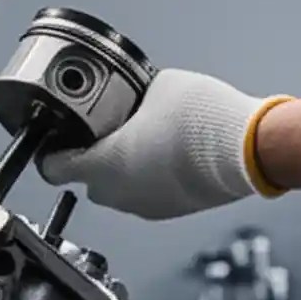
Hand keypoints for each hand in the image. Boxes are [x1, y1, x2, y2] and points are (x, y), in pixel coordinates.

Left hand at [39, 69, 291, 219]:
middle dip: (91, 159)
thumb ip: (131, 96)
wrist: (248, 151)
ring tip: (142, 143)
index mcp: (102, 165)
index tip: (55, 143)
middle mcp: (116, 193)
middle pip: (87, 180)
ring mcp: (143, 207)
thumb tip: (132, 96)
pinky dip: (147, 180)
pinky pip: (144, 196)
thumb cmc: (201, 120)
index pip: (54, 168)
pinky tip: (165, 157)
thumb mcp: (156, 87)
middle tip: (106, 134)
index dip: (51, 153)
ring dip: (121, 171)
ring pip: (117, 191)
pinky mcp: (169, 212)